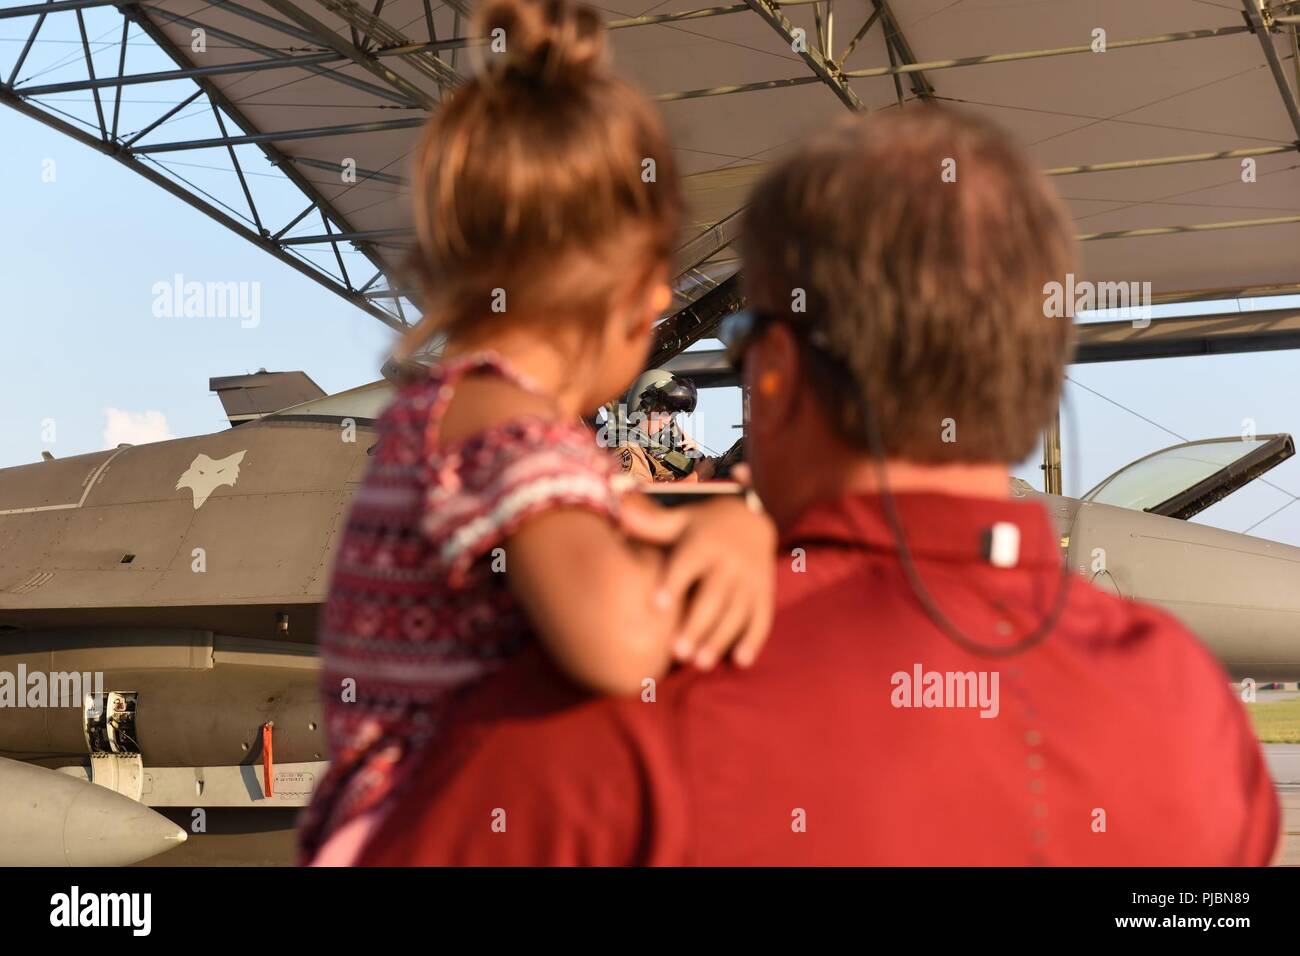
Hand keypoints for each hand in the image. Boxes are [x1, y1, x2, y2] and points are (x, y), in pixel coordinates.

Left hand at [620, 493, 775, 670]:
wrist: (751, 518)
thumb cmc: (701, 527)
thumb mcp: (680, 520)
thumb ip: (651, 522)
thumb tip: (618, 511)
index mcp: (704, 542)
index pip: (687, 564)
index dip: (673, 583)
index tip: (656, 606)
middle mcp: (730, 561)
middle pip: (713, 596)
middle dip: (696, 625)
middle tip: (676, 653)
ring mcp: (751, 578)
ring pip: (737, 612)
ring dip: (720, 638)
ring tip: (700, 663)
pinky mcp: (765, 593)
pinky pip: (762, 618)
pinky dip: (753, 640)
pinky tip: (739, 662)